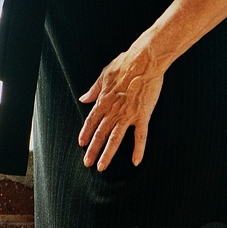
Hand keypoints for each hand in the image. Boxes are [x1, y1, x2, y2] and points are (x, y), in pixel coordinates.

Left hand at [78, 44, 164, 170]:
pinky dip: (138, 149)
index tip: (82, 144)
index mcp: (104, 100)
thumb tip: (83, 98)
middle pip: (100, 133)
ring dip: (107, 154)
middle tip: (88, 163)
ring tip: (102, 167)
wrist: (144, 60)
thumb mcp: (104, 74)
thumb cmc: (125, 64)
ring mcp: (128, 114)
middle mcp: (113, 110)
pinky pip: (140, 136)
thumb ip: (94, 89)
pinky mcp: (143, 115)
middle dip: (93, 150)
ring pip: (115, 138)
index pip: (91, 121)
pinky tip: (136, 161)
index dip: (86, 133)